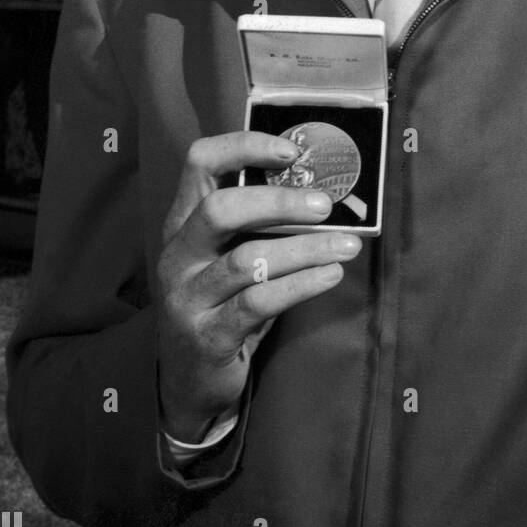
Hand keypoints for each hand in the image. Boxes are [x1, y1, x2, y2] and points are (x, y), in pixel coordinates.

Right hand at [156, 131, 362, 441]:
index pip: (200, 163)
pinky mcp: (206, 336)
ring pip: (246, 259)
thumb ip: (260, 222)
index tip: (291, 151)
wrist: (190, 380)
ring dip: (305, 249)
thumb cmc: (225, 301)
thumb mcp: (231, 254)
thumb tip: (324, 187)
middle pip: (220, 209)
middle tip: (327, 205)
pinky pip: (257, 303)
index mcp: (183, 220)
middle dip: (279, 202)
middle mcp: (179, 254)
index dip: (244, 146)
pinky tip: (330, 275)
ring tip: (348, 245)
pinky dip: (300, 285)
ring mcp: (188, 297)